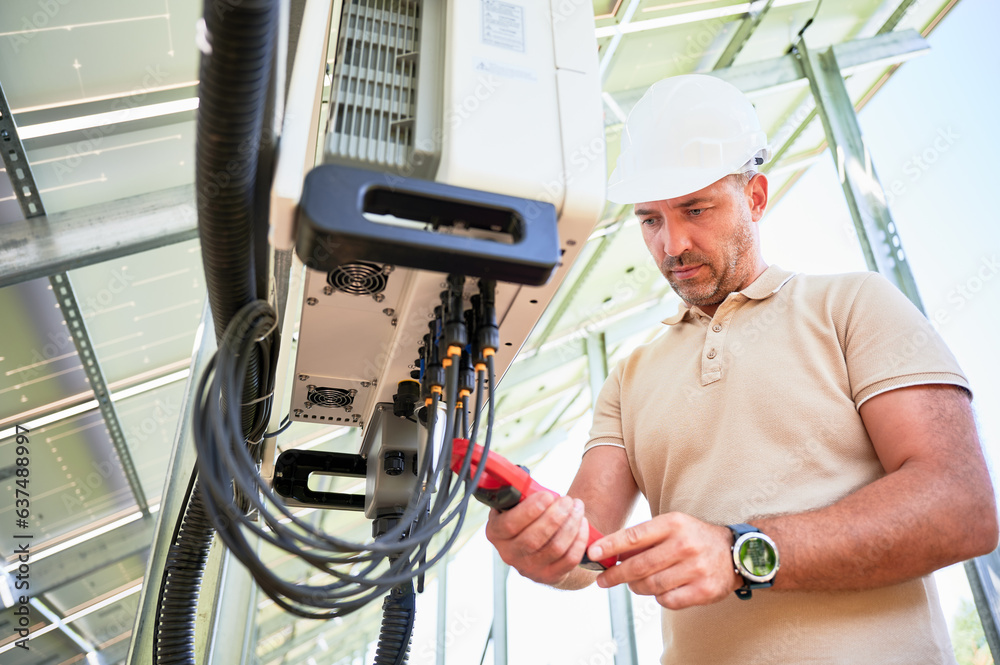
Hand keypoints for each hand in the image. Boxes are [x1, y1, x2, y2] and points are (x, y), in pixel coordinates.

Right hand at [485, 492, 590, 585]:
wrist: (538, 547)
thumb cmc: (527, 519)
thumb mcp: (516, 505)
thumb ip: (520, 495)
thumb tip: (528, 482)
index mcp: (496, 533)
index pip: (510, 525)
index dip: (530, 510)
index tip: (548, 495)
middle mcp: (509, 554)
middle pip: (534, 538)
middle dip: (555, 516)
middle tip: (568, 500)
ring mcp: (529, 568)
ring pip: (555, 547)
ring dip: (571, 525)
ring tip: (578, 508)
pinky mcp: (550, 576)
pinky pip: (569, 559)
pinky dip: (579, 540)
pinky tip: (582, 524)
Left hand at [588, 512, 741, 608]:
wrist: (735, 553)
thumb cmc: (694, 538)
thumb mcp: (671, 526)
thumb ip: (644, 538)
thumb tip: (611, 554)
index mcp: (673, 524)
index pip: (634, 536)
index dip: (610, 546)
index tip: (592, 553)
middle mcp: (684, 545)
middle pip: (639, 566)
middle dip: (615, 575)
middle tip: (602, 580)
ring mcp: (695, 568)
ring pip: (650, 585)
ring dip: (637, 587)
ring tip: (634, 584)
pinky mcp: (703, 590)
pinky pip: (667, 600)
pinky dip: (657, 597)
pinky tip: (659, 590)